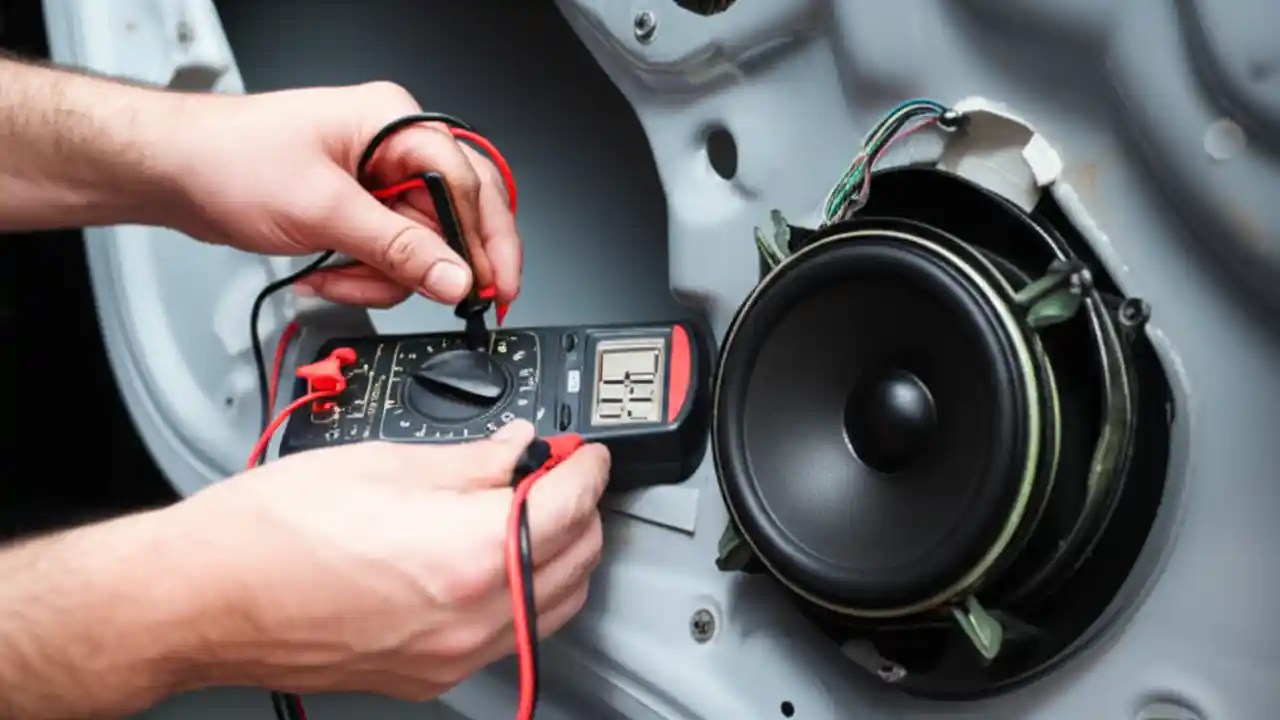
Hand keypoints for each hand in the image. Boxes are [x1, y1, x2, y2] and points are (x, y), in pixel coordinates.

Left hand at [162, 81, 520, 307]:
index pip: (466, 184)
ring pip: (422, 246)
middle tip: (450, 300)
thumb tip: (455, 277)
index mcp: (395, 124)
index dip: (485, 240)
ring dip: (385, 277)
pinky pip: (391, 254)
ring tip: (339, 277)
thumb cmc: (230, 160)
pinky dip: (366, 275)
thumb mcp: (323, 210)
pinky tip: (330, 274)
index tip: (490, 287)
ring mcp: (377, 181)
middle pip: (453, 217)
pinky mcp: (360, 209)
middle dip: (434, 264)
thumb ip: (398, 249)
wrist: (175, 172)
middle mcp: (394, 148)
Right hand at [166, 421, 607, 700]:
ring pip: (555, 606)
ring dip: (560, 554)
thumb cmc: (268, 532)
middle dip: (579, 507)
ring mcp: (453, 655)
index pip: (572, 502)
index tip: (582, 451)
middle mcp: (472, 615)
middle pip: (578, 557)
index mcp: (470, 551)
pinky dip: (523, 597)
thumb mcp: (382, 463)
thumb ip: (469, 459)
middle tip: (555, 474)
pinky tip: (492, 563)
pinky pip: (510, 637)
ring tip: (531, 513)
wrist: (202, 597)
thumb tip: (515, 449)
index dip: (586, 465)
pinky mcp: (430, 676)